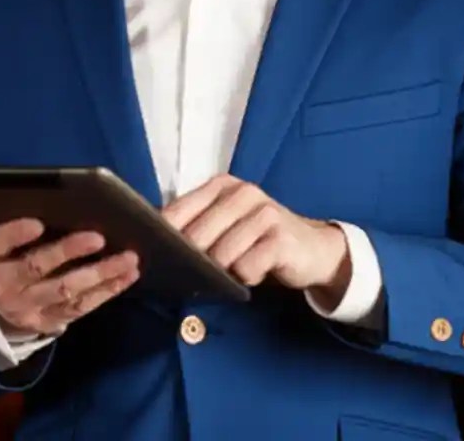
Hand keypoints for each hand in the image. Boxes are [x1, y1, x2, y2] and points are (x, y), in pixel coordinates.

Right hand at [0, 219, 139, 335]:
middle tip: (98, 238)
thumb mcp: (7, 241)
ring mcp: (27, 306)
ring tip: (128, 258)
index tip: (38, 223)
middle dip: (68, 251)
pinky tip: (127, 275)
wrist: (2, 306)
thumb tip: (63, 200)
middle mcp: (4, 283)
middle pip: (36, 267)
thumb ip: (27, 222)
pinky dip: (107, 290)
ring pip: (65, 289)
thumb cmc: (13, 257)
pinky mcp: (48, 321)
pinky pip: (80, 306)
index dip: (16, 233)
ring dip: (100, 273)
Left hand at [160, 175, 351, 302]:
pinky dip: (248, 277)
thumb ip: (195, 226)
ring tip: (238, 267)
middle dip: (194, 260)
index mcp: (220, 186)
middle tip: (205, 271)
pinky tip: (258, 269)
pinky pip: (247, 268)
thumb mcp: (225, 224)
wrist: (313, 249)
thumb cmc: (257, 239)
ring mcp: (264, 212)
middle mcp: (242, 193)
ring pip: (220, 255)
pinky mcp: (281, 238)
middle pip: (195, 236)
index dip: (162, 238)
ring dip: (225, 271)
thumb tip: (151, 245)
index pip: (176, 212)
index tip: (155, 257)